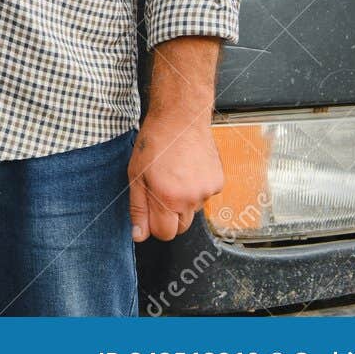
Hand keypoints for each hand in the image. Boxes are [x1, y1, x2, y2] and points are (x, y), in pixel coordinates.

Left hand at [127, 112, 224, 241]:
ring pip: (192, 211)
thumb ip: (138, 208)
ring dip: (182, 201)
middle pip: (180, 227)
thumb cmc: (155, 143)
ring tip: (174, 175)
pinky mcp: (218, 182)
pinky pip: (204, 196)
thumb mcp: (136, 175)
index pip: (165, 234)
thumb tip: (139, 235)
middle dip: (168, 216)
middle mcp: (191, 199)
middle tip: (160, 191)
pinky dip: (196, 188)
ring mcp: (207, 191)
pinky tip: (188, 169)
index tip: (149, 213)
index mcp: (168, 199)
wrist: (181, 118)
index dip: (154, 226)